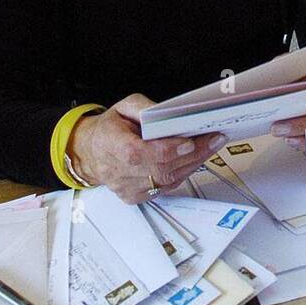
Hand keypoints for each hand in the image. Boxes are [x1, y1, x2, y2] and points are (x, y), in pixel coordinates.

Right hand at [68, 94, 225, 203]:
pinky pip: (165, 188)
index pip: (141, 153)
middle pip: (161, 168)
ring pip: (167, 181)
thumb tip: (165, 112)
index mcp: (112, 146)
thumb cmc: (109, 129)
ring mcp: (127, 188)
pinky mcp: (135, 197)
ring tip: (211, 147)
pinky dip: (183, 174)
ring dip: (193, 164)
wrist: (90, 152)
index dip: (168, 150)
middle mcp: (119, 172)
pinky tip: (196, 159)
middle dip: (193, 154)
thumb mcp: (123, 107)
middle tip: (215, 139)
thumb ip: (143, 107)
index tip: (190, 140)